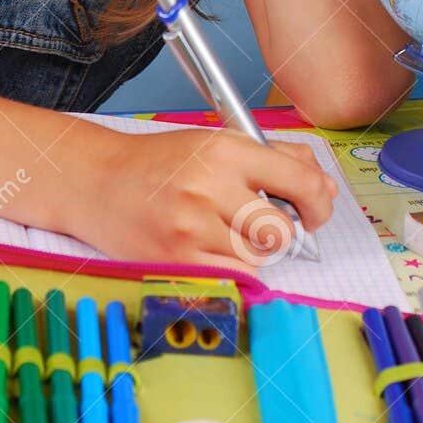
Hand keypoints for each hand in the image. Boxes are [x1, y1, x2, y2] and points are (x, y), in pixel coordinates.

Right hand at [85, 127, 337, 274]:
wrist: (97, 182)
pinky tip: (212, 251)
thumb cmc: (160, 164)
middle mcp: (209, 186)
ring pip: (259, 258)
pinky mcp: (177, 261)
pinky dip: (233, 269)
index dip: (319, 202)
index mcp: (224, 150)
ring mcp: (192, 227)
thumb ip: (276, 158)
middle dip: (281, 232)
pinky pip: (235, 278)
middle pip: (282, 230)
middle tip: (260, 224)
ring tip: (226, 234)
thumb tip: (325, 188)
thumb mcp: (216, 144)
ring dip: (253, 252)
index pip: (299, 179)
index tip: (316, 210)